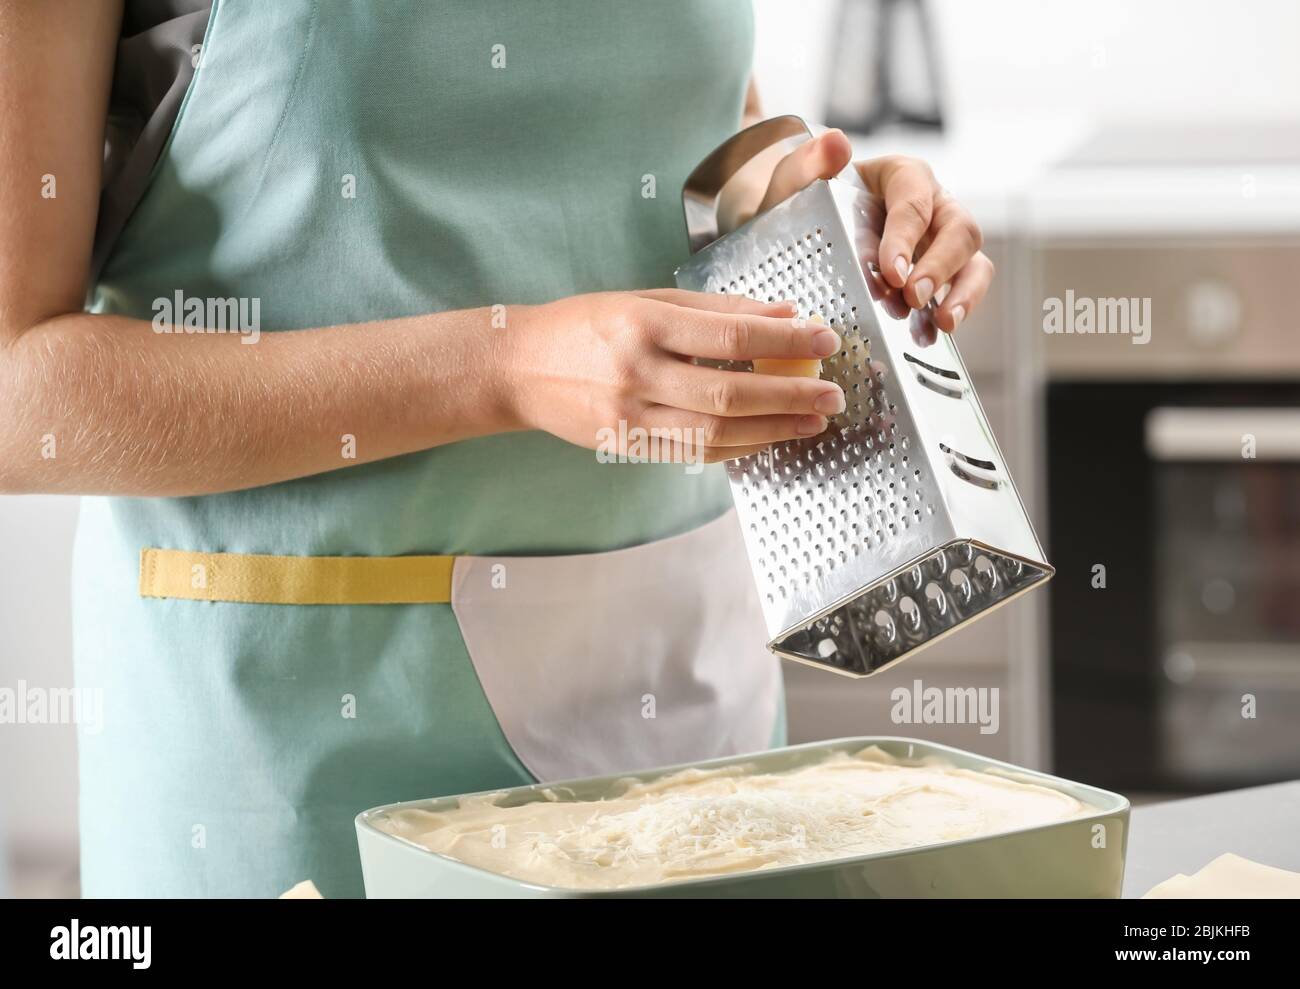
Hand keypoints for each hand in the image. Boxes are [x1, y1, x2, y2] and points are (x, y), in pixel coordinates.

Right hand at [505, 290, 846, 463]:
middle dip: (790, 396)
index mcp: (642, 325)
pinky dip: (738, 448)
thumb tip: (784, 314)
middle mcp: (636, 373)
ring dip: (773, 429)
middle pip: (730, 392)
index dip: (784, 340)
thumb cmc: (584, 325)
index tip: (824, 338)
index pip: (729, 336)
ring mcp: (630, 417)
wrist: (518, 368)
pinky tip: (767, 438)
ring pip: (716, 433)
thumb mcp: (646, 298)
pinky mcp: (628, 447)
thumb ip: (715, 308)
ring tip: (813, 422)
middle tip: (833, 394)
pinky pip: (694, 453)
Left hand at [757, 129, 993, 334]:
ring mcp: (943, 242)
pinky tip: (932, 336)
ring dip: (964, 293)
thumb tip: (836, 143)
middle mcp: (935, 205)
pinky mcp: (944, 274)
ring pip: (974, 261)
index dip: (907, 238)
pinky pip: (964, 290)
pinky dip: (954, 311)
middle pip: (959, 229)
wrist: (805, 227)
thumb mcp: (797, 180)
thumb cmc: (806, 199)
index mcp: (904, 175)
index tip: (891, 272)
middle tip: (913, 297)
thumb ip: (811, 162)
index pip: (914, 201)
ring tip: (943, 323)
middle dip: (940, 267)